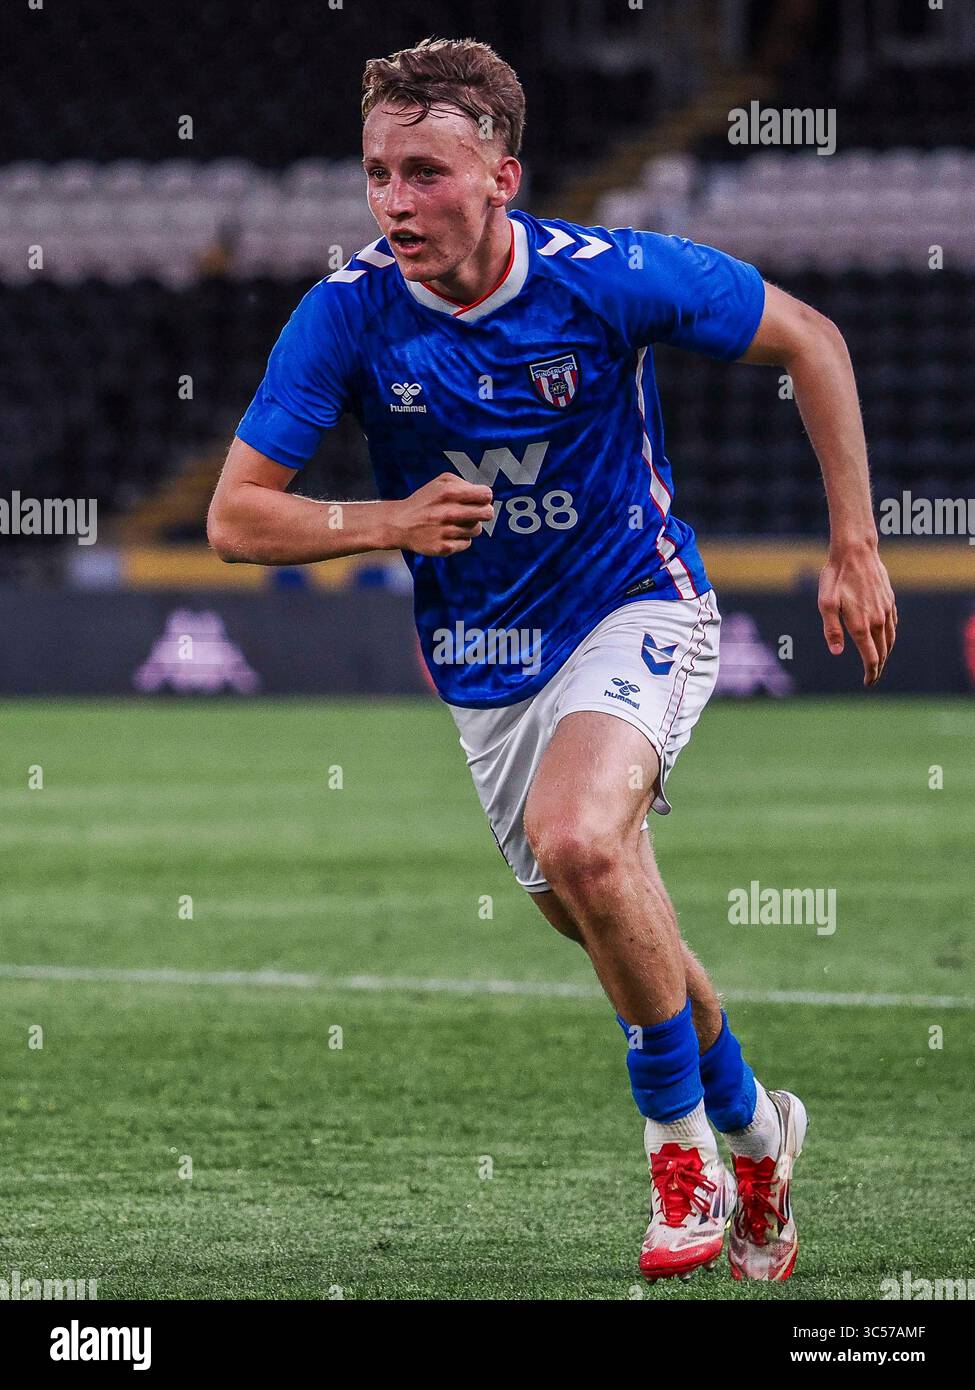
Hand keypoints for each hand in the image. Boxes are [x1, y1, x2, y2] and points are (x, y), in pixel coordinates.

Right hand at [388, 474, 494, 556]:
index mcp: (449, 493)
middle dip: (484, 511)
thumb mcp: (440, 482)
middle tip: (475, 512)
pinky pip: (467, 543)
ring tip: (455, 522)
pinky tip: (449, 533)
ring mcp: (447, 532)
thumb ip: (463, 483)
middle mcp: (449, 512)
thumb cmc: (424, 502)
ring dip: (470, 525)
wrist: (400, 524)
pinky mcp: (444, 548)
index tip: (479, 499)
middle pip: (488, 513)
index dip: (485, 496)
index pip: (486, 494)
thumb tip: (483, 493)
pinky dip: (461, 539)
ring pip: (477, 529)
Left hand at [818, 540, 896, 685]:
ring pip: (890, 639)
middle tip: (872, 677)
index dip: (871, 673)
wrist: (856, 552)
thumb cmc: (835, 577)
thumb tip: (837, 652)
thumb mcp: (826, 603)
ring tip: (878, 662)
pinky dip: (889, 636)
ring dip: (885, 653)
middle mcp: (877, 620)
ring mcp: (886, 610)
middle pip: (883, 652)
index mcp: (861, 624)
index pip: (871, 657)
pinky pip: (893, 625)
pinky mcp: (889, 600)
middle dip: (878, 667)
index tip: (868, 682)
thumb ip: (832, 630)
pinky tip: (884, 638)